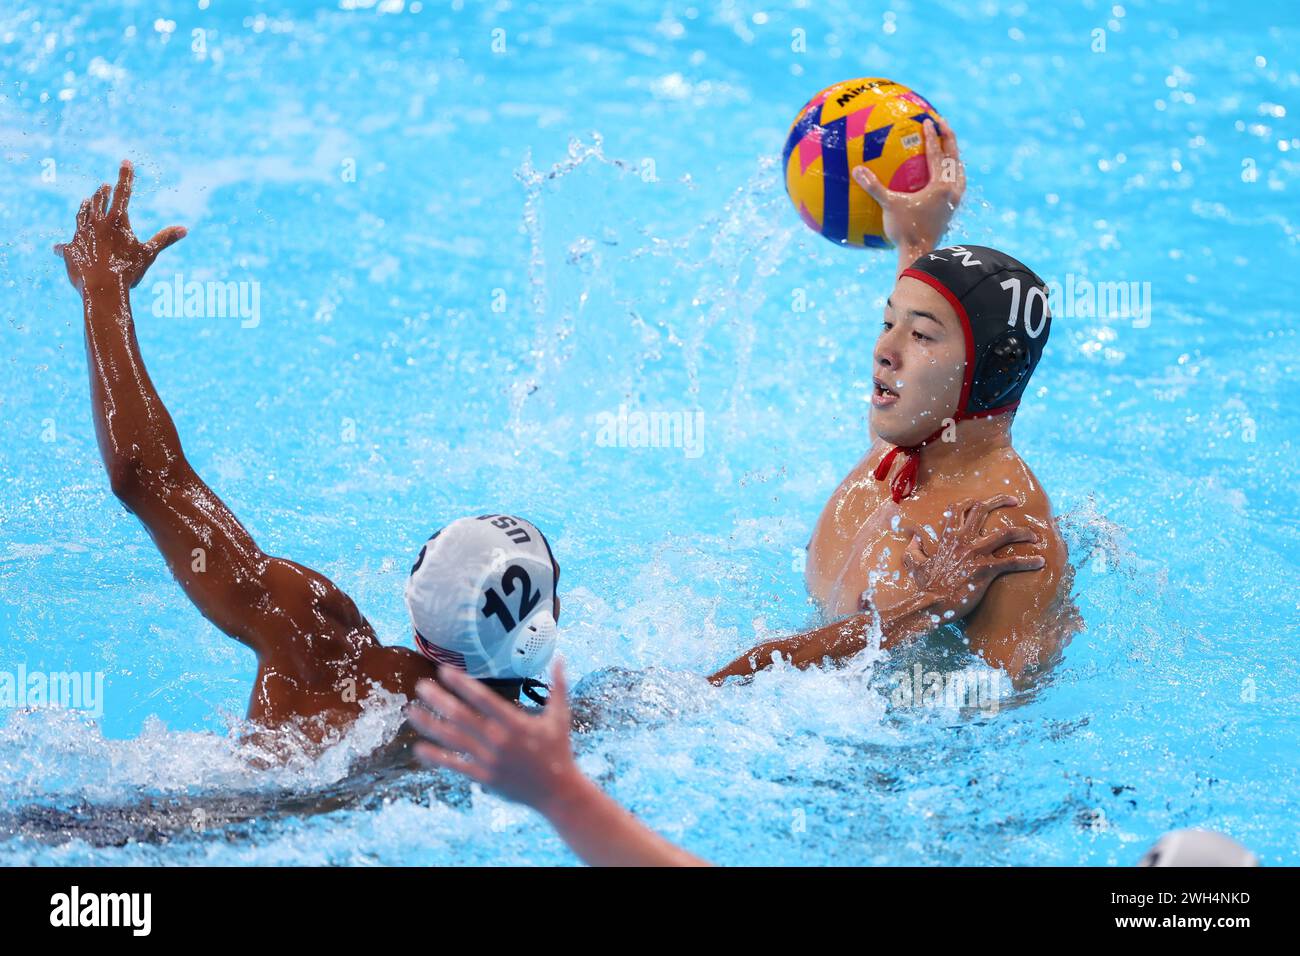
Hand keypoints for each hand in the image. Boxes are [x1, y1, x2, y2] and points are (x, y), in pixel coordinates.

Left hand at [53, 160, 185, 293]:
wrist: (102, 289)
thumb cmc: (128, 271)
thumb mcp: (149, 254)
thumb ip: (165, 239)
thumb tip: (184, 229)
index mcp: (117, 220)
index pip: (123, 192)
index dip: (125, 175)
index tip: (125, 161)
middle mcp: (96, 222)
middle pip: (98, 201)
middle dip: (102, 192)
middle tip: (104, 186)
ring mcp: (81, 234)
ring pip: (81, 215)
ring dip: (85, 207)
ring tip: (85, 202)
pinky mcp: (70, 250)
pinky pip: (65, 246)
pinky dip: (65, 246)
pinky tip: (59, 247)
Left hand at [409, 661, 581, 816]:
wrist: (558, 792)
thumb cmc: (559, 750)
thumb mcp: (561, 716)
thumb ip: (558, 685)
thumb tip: (560, 657)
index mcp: (516, 723)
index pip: (483, 699)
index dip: (462, 684)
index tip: (443, 670)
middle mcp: (499, 740)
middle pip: (462, 717)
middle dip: (439, 700)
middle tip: (420, 686)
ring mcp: (489, 760)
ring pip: (453, 740)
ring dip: (430, 725)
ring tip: (411, 711)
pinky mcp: (484, 777)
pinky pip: (456, 765)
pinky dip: (436, 756)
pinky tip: (418, 747)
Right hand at [851, 116, 964, 262]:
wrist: (920, 254)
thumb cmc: (905, 231)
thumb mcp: (889, 206)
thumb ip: (874, 187)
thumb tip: (856, 170)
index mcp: (940, 185)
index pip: (937, 154)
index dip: (931, 135)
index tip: (927, 120)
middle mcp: (952, 190)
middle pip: (954, 157)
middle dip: (949, 138)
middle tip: (943, 122)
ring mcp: (955, 200)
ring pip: (959, 170)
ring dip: (954, 155)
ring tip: (949, 146)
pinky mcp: (952, 209)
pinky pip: (957, 183)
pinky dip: (953, 173)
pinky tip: (946, 174)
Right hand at [904, 494, 1043, 621]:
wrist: (931, 605)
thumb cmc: (924, 587)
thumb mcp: (913, 564)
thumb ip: (913, 549)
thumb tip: (913, 539)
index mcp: (948, 537)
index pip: (960, 508)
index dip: (974, 501)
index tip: (985, 501)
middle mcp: (963, 540)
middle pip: (983, 509)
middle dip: (1001, 500)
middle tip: (1015, 501)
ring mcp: (975, 553)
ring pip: (1005, 533)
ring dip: (1023, 532)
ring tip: (1035, 536)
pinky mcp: (985, 570)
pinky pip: (1012, 562)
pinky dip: (1028, 561)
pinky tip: (1040, 562)